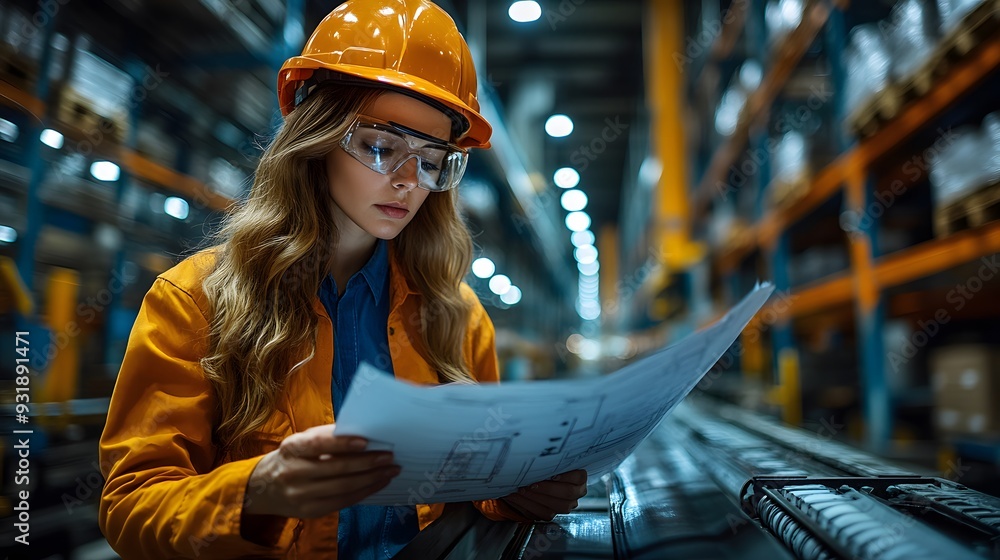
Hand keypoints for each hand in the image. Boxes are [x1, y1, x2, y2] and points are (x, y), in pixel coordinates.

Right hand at [243, 424, 400, 518]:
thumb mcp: (300, 442)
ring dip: (371, 478)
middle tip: (389, 456)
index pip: (318, 443)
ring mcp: (301, 495)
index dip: (343, 443)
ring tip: (390, 470)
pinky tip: (377, 483)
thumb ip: (326, 438)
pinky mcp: (310, 511)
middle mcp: (294, 472)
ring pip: (344, 487)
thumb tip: (362, 433)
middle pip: (337, 468)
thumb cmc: (291, 458)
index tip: (366, 441)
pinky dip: (364, 492)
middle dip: (368, 462)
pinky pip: (343, 502)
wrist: (262, 488)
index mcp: (291, 448)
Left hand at [497, 469, 587, 521]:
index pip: (579, 477)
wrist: (529, 478)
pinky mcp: (550, 514)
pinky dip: (527, 504)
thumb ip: (549, 461)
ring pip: (555, 506)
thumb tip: (540, 457)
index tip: (552, 475)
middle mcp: (575, 492)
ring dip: (536, 497)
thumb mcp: (547, 461)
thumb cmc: (541, 466)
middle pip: (567, 493)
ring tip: (522, 489)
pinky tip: (517, 496)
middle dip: (547, 488)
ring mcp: (565, 505)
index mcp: (579, 478)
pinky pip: (542, 513)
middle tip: (531, 483)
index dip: (566, 477)